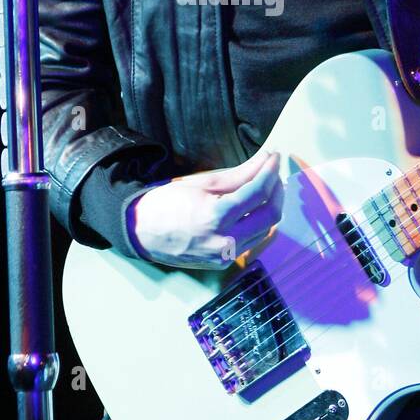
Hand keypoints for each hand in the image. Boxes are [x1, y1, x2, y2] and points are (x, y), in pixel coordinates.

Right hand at [127, 148, 283, 268]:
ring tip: (265, 187)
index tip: (274, 157)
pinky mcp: (224, 263)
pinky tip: (255, 208)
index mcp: (216, 217)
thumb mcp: (202, 183)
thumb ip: (238, 174)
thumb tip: (264, 160)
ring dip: (271, 206)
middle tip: (273, 171)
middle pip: (271, 215)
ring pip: (266, 230)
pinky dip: (258, 222)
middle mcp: (225, 241)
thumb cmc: (167, 204)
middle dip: (277, 190)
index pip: (257, 192)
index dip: (270, 171)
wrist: (142, 232)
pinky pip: (252, 241)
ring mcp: (226, 256)